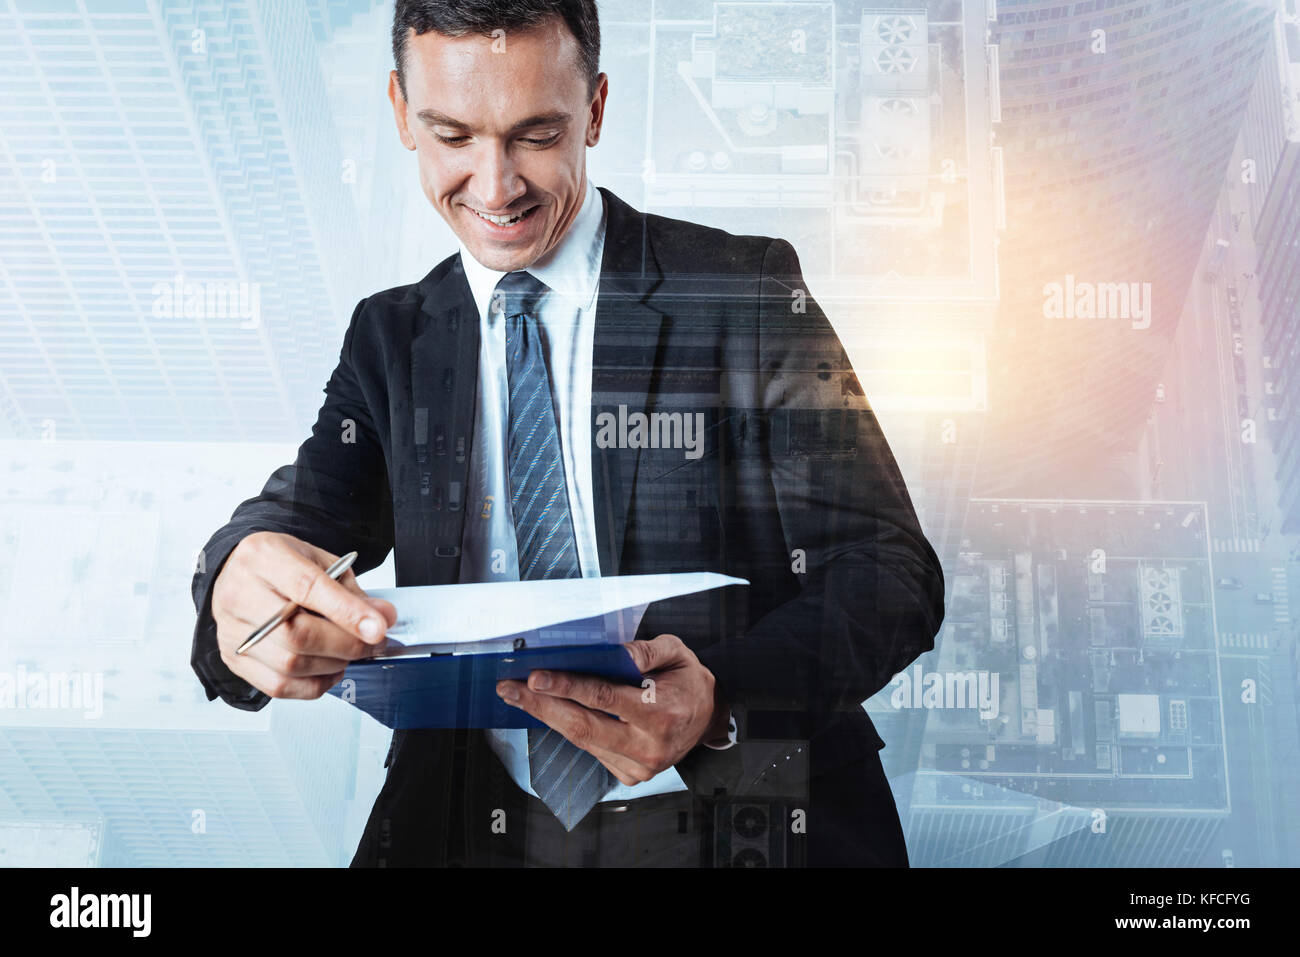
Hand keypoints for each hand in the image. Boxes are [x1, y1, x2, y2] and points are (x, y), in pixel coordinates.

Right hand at [210, 531, 396, 698]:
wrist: (240, 575)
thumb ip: (351, 591)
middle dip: (347, 644)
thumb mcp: (319, 562)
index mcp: (265, 557)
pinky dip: (314, 684)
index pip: (307, 588)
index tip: (379, 628)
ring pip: (290, 664)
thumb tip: (382, 618)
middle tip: (374, 642)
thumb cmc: (281, 566)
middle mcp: (240, 594)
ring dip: (334, 665)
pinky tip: (330, 669)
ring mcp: (233, 631)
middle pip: (298, 634)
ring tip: (351, 652)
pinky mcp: (234, 660)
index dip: (347, 612)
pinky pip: (279, 686)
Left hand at [495, 633, 729, 785]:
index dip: (566, 687)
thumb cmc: (689, 681)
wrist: (709, 718)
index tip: (536, 677)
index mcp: (661, 712)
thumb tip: (612, 653)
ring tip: (520, 697)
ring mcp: (639, 765)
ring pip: (582, 740)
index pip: (604, 698)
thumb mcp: (676, 653)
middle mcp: (649, 745)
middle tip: (510, 689)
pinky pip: (591, 750)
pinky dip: (569, 729)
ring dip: (547, 717)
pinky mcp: (630, 775)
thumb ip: (645, 651)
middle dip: (541, 706)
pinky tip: (551, 712)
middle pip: (583, 726)